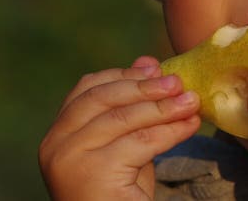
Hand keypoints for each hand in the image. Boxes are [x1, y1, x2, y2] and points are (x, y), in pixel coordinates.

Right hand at [39, 56, 200, 199]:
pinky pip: (141, 142)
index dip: (123, 75)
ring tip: (192, 102)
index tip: (156, 69)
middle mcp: (55, 146)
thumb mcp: (125, 143)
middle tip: (178, 83)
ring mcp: (70, 160)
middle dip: (145, 87)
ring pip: (124, 119)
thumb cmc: (120, 191)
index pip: (86, 89)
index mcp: (58, 135)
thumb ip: (132, 106)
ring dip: (164, 108)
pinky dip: (171, 130)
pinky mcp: (94, 174)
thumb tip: (147, 60)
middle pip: (104, 99)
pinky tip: (190, 126)